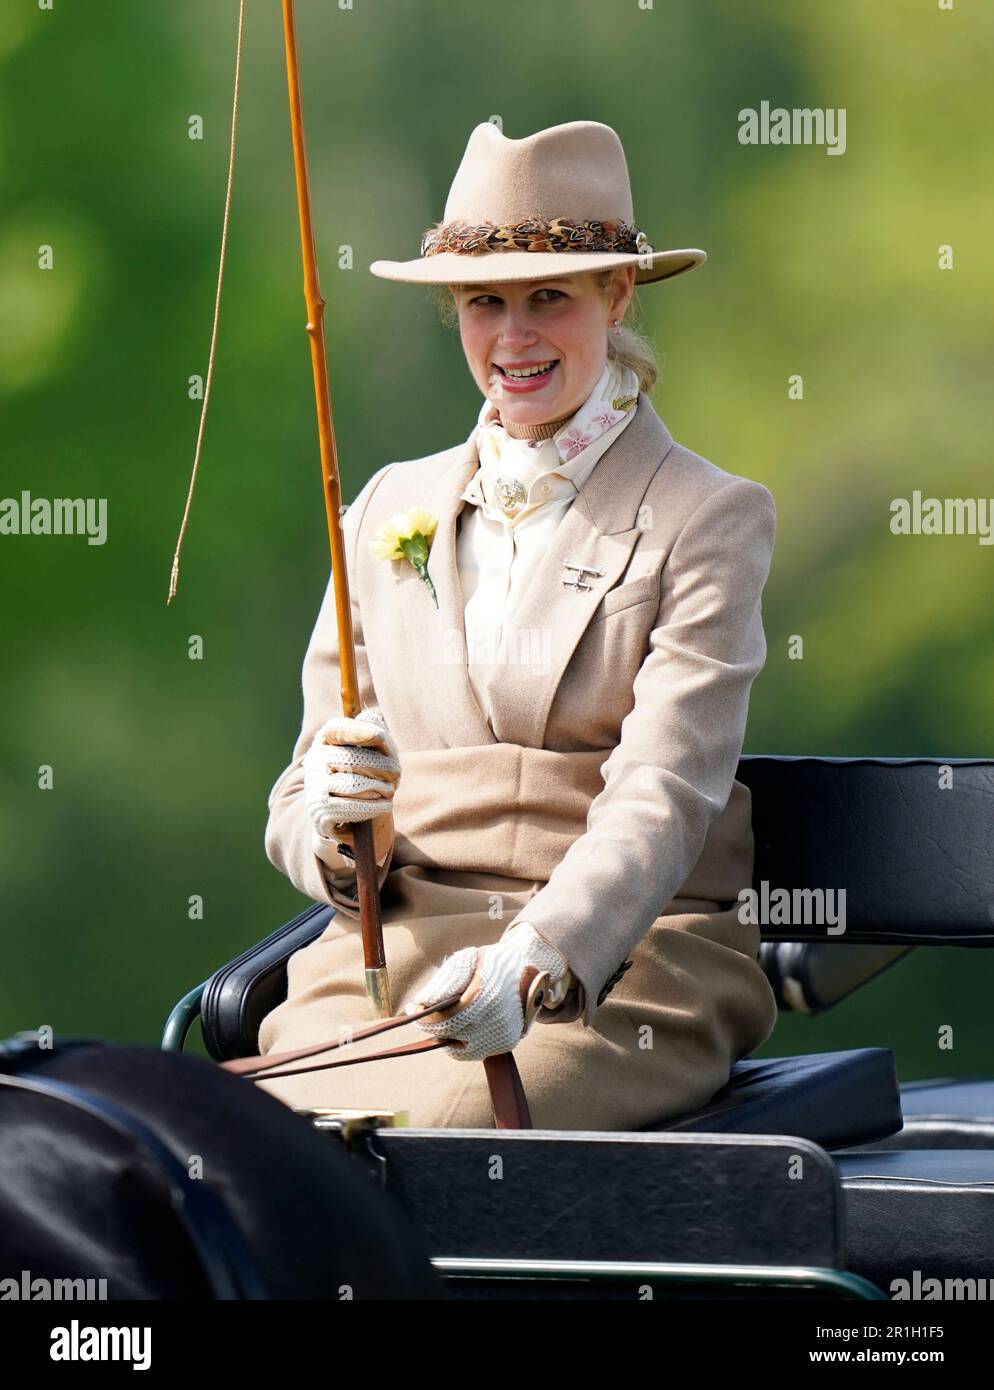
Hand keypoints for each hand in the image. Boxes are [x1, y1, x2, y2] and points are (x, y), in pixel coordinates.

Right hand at [303, 710, 400, 842]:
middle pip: (352, 758)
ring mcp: (314, 786)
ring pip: (354, 784)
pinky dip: (375, 806)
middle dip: (382, 767)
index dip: (358, 731)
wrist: (345, 814)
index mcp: (325, 740)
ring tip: (390, 790)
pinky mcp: (320, 810)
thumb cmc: (365, 774)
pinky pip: (352, 806)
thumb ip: (374, 731)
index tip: (380, 736)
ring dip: (380, 788)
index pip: (337, 730)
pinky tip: (386, 804)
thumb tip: (370, 720)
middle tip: (397, 774)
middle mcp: (314, 760)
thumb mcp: (372, 750)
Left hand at [406, 923, 569, 1061]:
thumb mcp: (467, 959)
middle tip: (427, 1012)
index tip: (413, 1008)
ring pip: (459, 1050)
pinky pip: (475, 1052)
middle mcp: (495, 1020)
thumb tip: (421, 1004)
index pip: (442, 1021)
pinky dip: (465, 1042)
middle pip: (448, 1037)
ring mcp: (503, 1035)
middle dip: (433, 1026)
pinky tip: (465, 1025)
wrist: (531, 966)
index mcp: (483, 997)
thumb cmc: (492, 961)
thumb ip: (444, 982)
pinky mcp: (508, 1043)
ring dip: (449, 1037)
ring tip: (449, 1017)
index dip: (422, 1017)